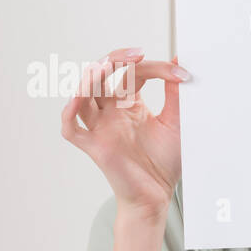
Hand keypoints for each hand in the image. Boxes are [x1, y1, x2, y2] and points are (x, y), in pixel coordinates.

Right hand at [59, 48, 191, 222]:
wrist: (159, 196)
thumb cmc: (165, 162)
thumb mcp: (176, 122)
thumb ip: (176, 95)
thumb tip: (180, 62)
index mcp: (128, 104)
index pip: (132, 73)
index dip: (153, 67)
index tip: (180, 73)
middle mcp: (111, 112)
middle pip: (102, 76)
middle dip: (116, 60)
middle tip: (138, 54)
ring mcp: (100, 128)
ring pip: (83, 95)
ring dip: (90, 78)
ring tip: (106, 66)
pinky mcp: (94, 147)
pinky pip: (71, 128)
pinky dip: (70, 112)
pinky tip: (78, 99)